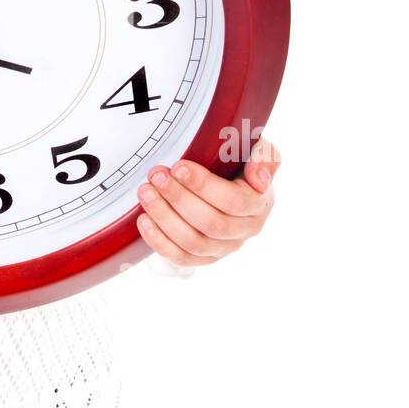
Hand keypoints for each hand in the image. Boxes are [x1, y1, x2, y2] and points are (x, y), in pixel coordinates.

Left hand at [135, 134, 280, 266]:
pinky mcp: (203, 257)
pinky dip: (160, 241)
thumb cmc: (239, 163)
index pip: (234, 202)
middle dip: (178, 198)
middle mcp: (245, 231)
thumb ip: (264, 156)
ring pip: (194, 242)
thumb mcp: (256, 150)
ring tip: (146, 193)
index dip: (204, 186)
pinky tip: (144, 220)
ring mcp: (224, 248)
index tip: (178, 167)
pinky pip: (181, 257)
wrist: (227, 181)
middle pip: (211, 224)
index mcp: (260, 205)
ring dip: (165, 217)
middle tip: (156, 176)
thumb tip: (259, 177)